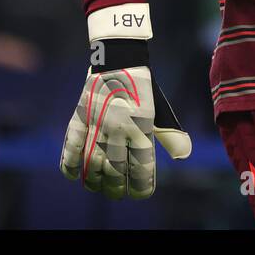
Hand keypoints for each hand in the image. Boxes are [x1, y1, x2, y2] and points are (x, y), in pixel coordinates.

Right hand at [59, 63, 191, 198]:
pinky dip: (70, 164)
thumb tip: (184, 155)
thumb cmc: (142, 90)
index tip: (140, 194)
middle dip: (117, 187)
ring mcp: (97, 122)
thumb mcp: (160, 111)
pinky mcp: (80, 116)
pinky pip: (71, 145)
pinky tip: (74, 176)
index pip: (142, 165)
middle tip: (118, 194)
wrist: (119, 60)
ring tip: (99, 188)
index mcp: (142, 126)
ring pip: (93, 162)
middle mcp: (119, 127)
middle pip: (116, 169)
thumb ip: (169, 135)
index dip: (142, 184)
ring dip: (95, 180)